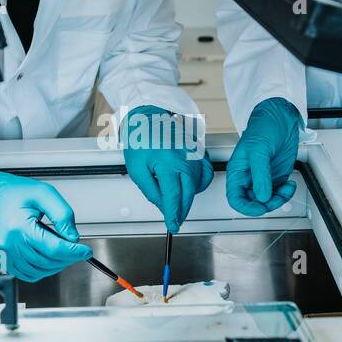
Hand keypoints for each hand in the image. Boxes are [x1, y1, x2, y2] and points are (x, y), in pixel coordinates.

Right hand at [0, 167, 91, 281]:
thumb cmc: (12, 193)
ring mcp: (4, 254)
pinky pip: (27, 274)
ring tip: (63, 252)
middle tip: (77, 250)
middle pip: (48, 262)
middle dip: (68, 258)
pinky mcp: (3, 259)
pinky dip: (42, 270)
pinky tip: (48, 259)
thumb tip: (72, 237)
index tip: (85, 251)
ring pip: (39, 271)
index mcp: (18, 227)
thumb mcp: (44, 194)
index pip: (53, 248)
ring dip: (56, 265)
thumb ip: (62, 215)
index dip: (74, 252)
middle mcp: (9, 244)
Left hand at [121, 105, 212, 232]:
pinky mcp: (200, 152)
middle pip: (188, 194)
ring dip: (188, 197)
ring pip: (197, 186)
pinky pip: (205, 174)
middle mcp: (186, 160)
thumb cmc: (141, 137)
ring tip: (176, 201)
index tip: (172, 224)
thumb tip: (162, 205)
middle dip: (181, 210)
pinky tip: (189, 187)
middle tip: (174, 220)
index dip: (173, 214)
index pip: (173, 197)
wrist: (149, 116)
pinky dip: (199, 184)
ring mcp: (195, 155)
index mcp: (169, 163)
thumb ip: (150, 190)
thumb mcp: (137, 168)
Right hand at [226, 97, 302, 216]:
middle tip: (277, 197)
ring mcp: (264, 178)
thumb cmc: (264, 126)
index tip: (259, 208)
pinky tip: (290, 184)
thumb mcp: (259, 150)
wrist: (282, 118)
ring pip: (268, 200)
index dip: (246, 207)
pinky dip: (286, 193)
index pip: (235, 198)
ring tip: (286, 188)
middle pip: (253, 202)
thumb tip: (262, 196)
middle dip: (266, 204)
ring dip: (279, 199)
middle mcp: (249, 177)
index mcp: (238, 171)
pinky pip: (280, 193)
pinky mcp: (277, 177)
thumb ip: (260, 175)